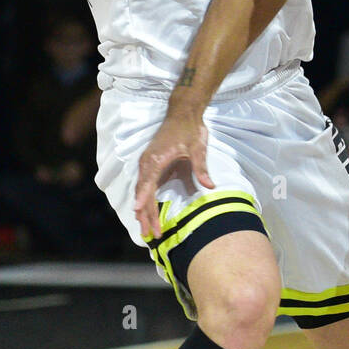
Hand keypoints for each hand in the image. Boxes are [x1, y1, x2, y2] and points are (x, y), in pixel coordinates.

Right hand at [134, 107, 212, 239]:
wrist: (183, 113)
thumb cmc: (189, 129)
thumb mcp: (198, 148)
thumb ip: (201, 168)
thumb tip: (209, 186)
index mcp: (155, 159)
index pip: (147, 184)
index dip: (143, 200)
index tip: (139, 214)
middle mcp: (146, 163)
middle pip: (143, 194)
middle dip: (146, 215)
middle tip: (151, 235)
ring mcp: (147, 165)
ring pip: (142, 193)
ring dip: (144, 212)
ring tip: (147, 232)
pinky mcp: (152, 166)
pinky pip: (146, 188)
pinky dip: (146, 202)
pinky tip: (147, 215)